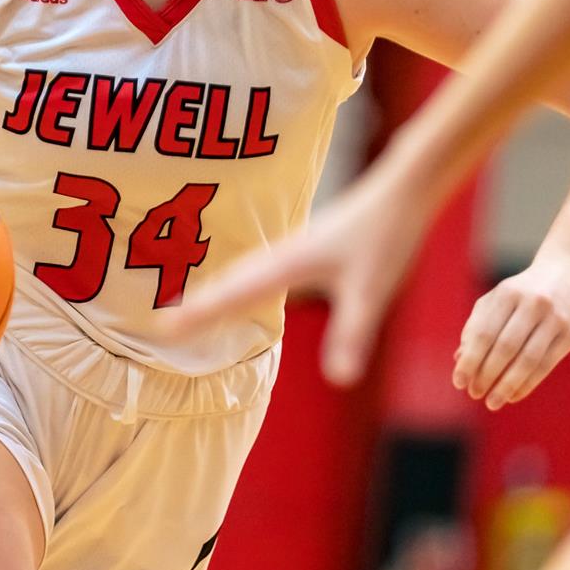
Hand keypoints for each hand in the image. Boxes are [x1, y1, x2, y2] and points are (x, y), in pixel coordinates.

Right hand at [159, 164, 441, 386]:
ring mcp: (294, 248)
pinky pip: (259, 269)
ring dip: (214, 291)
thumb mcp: (371, 291)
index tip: (165, 331)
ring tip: (190, 308)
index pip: (232, 295)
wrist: (405, 189)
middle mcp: (283, 255)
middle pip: (228, 283)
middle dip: (195, 305)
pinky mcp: (309, 247)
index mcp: (288, 264)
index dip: (198, 314)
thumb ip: (352, 334)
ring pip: (242, 273)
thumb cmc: (387, 235)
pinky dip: (238, 281)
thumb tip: (340, 380)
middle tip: (164, 327)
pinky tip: (245, 285)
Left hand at [453, 257, 569, 409]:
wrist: (569, 273)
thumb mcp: (497, 300)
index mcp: (508, 293)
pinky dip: (527, 384)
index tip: (458, 382)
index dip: (470, 361)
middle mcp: (533, 304)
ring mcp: (555, 318)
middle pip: (505, 347)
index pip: (484, 333)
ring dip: (507, 385)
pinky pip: (546, 365)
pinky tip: (513, 396)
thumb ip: (477, 326)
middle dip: (486, 375)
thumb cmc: (522, 292)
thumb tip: (459, 360)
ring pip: (528, 359)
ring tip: (492, 402)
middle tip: (474, 394)